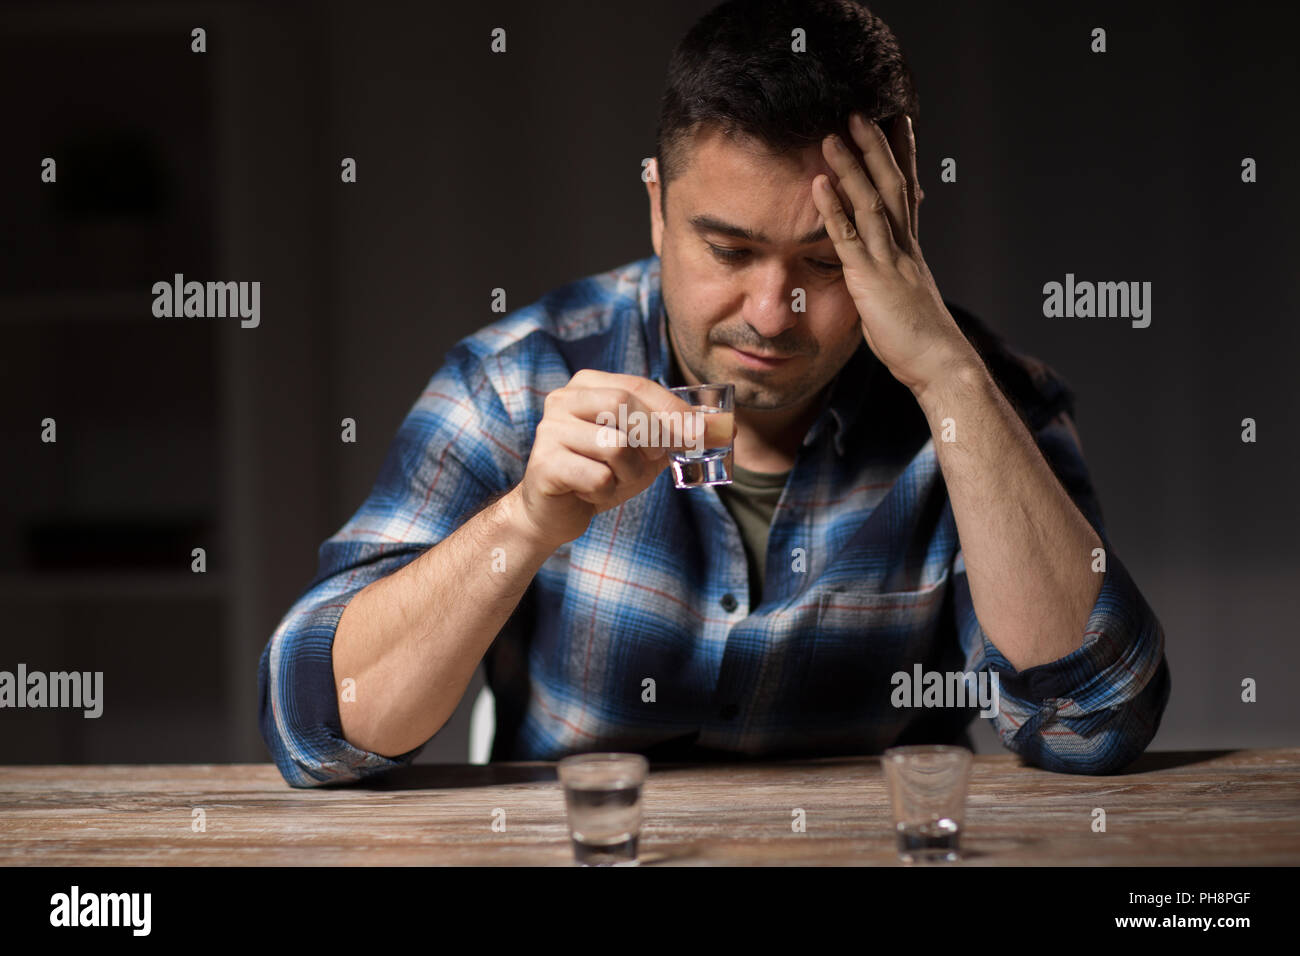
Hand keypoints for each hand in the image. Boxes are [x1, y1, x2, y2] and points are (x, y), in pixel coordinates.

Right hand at [511, 370, 700, 547]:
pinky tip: (591, 493)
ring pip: (614, 445)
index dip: (675, 409)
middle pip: (623, 404)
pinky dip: (606, 492)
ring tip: (615, 480)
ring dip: (629, 472)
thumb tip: (725, 428)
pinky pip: (598, 477)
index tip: (704, 432)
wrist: (554, 512)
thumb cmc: (600, 473)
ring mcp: (549, 431)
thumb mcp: (644, 450)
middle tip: (658, 458)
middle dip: (655, 435)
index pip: (638, 386)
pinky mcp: (545, 464)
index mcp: (587, 385)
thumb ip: (676, 434)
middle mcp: (563, 400)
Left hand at [810, 112, 976, 394]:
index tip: (896, 123)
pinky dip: (833, 209)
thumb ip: (888, 282)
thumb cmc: (920, 342)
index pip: (907, 193)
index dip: (902, 156)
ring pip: (871, 202)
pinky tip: (819, 184)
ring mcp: (890, 260)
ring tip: (832, 135)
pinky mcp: (871, 279)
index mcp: (911, 250)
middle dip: (875, 147)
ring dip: (850, 166)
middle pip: (892, 184)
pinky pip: (849, 237)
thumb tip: (874, 278)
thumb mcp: (903, 303)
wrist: (941, 365)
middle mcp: (904, 247)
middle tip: (858, 112)